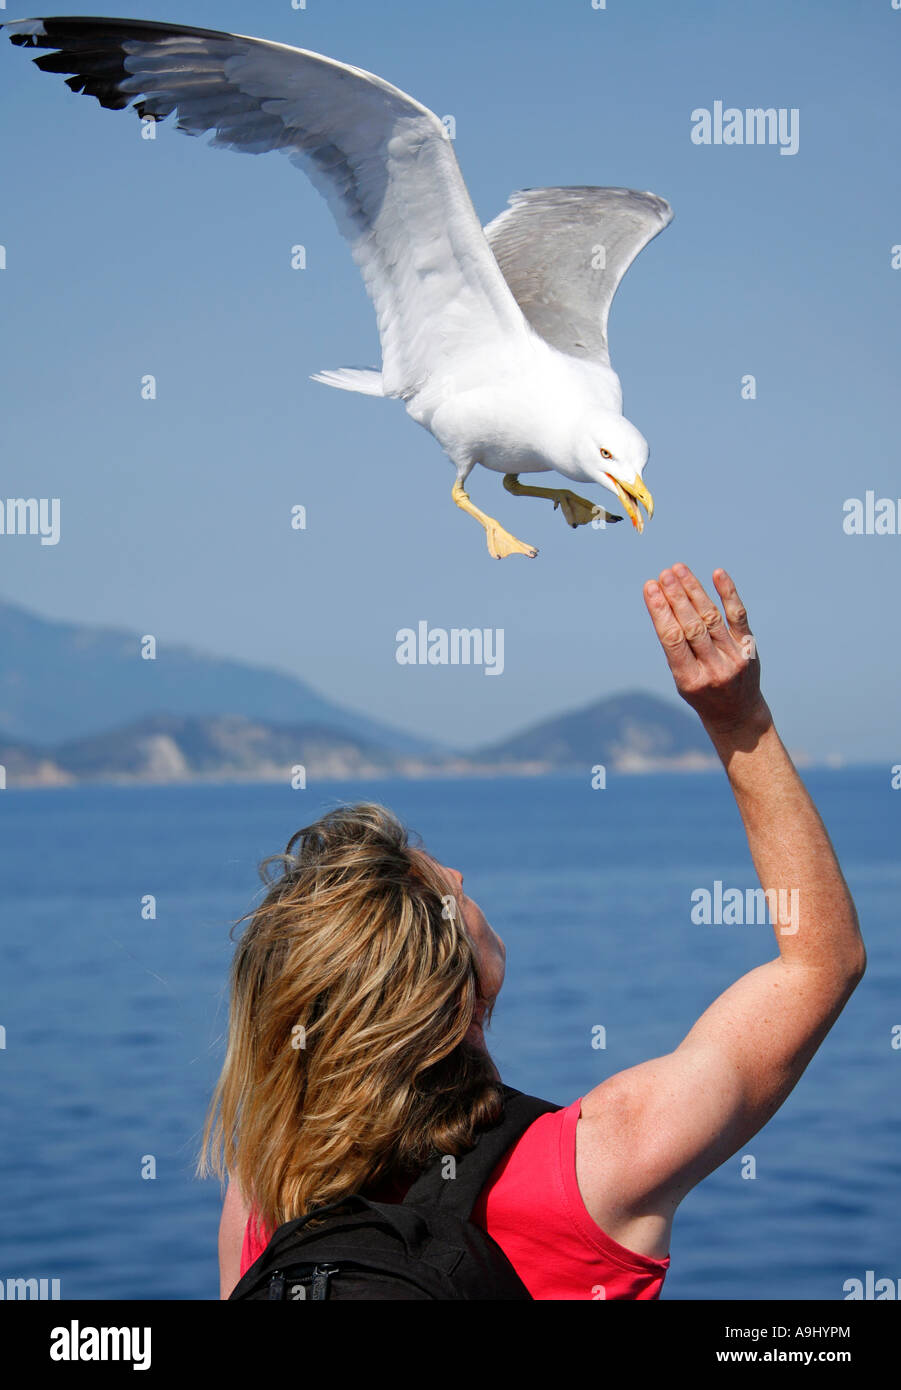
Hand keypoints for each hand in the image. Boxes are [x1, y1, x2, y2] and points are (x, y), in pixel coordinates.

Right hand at [643, 564, 770, 735]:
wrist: (738, 714)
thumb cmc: (702, 692)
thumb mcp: (682, 679)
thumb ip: (676, 647)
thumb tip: (665, 601)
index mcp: (690, 679)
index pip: (673, 639)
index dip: (660, 611)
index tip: (650, 588)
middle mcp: (714, 668)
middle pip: (692, 625)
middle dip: (676, 597)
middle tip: (664, 574)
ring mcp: (734, 657)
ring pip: (711, 617)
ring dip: (694, 590)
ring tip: (679, 570)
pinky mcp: (749, 646)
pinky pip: (738, 615)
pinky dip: (728, 593)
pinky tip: (717, 574)